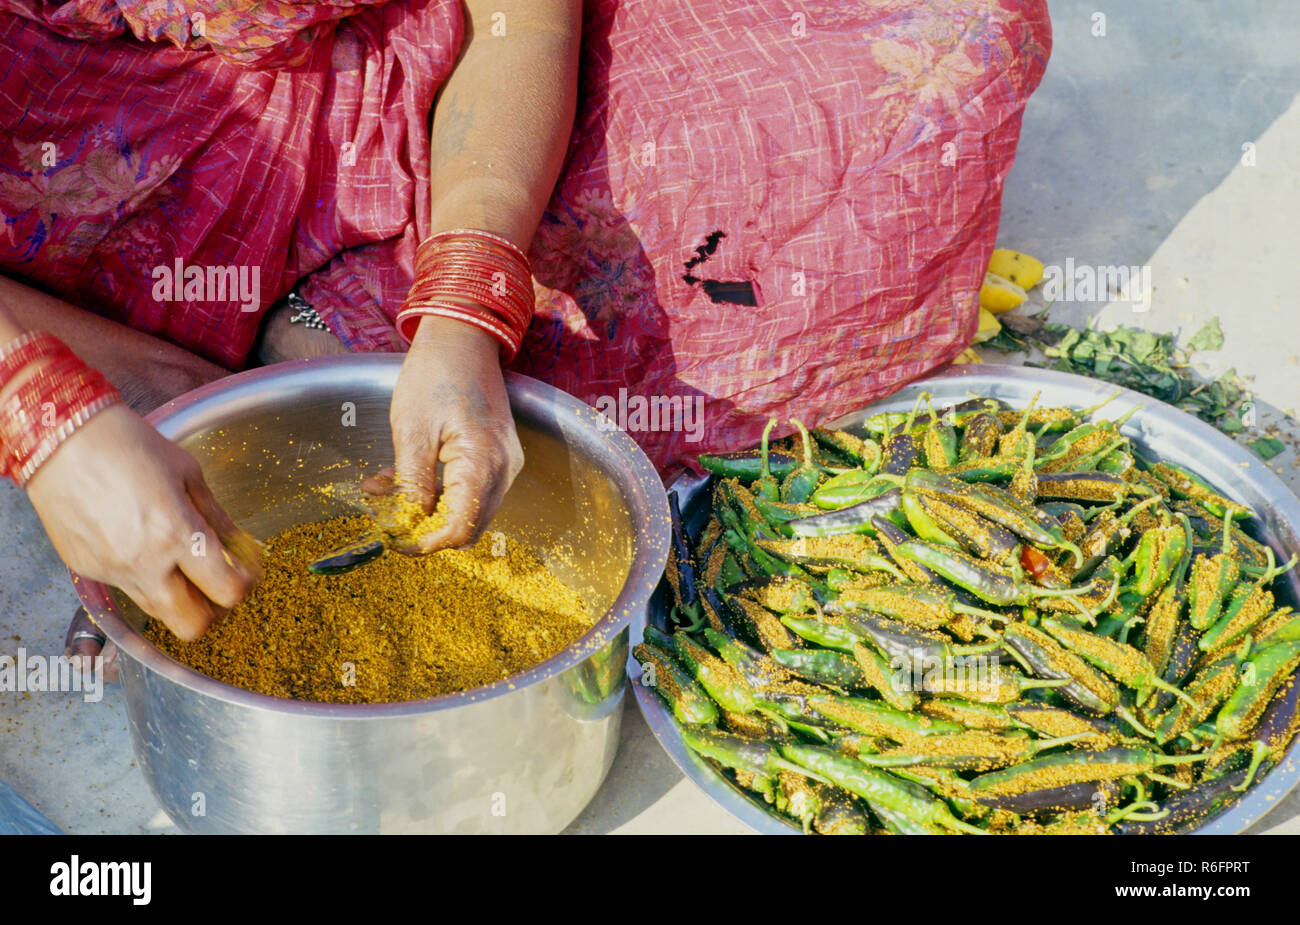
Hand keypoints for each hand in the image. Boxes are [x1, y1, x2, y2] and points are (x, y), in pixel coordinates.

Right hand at [25, 404, 259, 639]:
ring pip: (159, 613)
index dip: (245, 583)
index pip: (227, 590)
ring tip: (184, 566)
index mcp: (176, 533)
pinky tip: (145, 548)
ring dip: (180, 599)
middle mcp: (145, 563)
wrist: (60, 440)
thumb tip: (240, 545)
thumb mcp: (187, 472)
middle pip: (192, 625)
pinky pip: (128, 590)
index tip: (246, 569)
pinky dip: (146, 579)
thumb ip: (217, 517)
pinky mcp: (90, 572)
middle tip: (218, 581)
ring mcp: (114, 572)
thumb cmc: (126, 444)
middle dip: (212, 609)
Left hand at [378, 316, 522, 552]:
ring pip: (468, 510)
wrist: (463, 338)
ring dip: (426, 508)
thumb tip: (405, 526)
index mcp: (483, 462)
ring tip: (386, 485)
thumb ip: (412, 484)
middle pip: (468, 526)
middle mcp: (504, 469)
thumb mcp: (412, 431)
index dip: (424, 543)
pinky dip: (438, 492)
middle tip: (383, 510)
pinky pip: (470, 490)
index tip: (392, 538)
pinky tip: (406, 476)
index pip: (460, 529)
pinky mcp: (498, 456)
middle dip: (423, 526)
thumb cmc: (435, 374)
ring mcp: (505, 463)